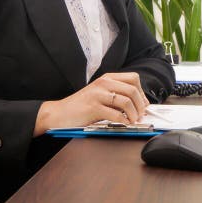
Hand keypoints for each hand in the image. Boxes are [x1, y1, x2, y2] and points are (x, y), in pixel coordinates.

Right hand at [33, 72, 150, 135]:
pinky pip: (116, 114)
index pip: (133, 78)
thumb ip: (116, 95)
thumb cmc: (80, 106)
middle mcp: (103, 83)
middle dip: (141, 105)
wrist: (58, 113)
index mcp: (106, 78)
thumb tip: (138, 103)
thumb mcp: (99, 94)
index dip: (142, 92)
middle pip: (132, 90)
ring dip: (134, 114)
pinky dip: (123, 121)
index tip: (143, 104)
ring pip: (126, 101)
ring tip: (133, 121)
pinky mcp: (93, 108)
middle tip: (140, 115)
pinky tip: (124, 124)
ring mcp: (98, 95)